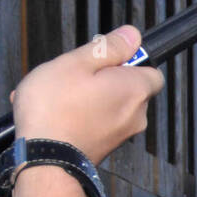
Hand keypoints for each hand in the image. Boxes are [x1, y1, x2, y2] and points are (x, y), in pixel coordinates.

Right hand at [10, 24, 163, 165]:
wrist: (45, 160)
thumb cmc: (56, 109)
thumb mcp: (78, 62)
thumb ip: (109, 48)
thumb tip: (133, 36)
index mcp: (136, 91)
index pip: (151, 71)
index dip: (128, 62)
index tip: (104, 59)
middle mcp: (137, 116)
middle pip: (126, 87)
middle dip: (101, 78)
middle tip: (73, 77)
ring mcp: (122, 135)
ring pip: (107, 104)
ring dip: (84, 97)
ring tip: (56, 97)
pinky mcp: (106, 147)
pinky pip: (96, 122)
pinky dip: (79, 115)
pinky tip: (54, 113)